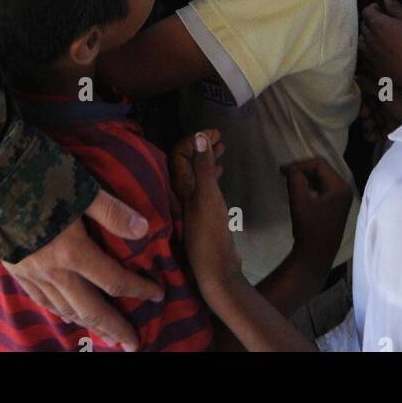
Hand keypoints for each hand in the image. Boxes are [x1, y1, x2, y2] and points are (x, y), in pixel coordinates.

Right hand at [2, 191, 164, 351]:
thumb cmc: (36, 177)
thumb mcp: (81, 187)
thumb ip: (112, 211)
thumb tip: (144, 229)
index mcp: (73, 252)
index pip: (113, 280)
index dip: (138, 289)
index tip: (158, 295)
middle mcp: (53, 271)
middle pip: (90, 308)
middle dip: (114, 328)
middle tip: (133, 345)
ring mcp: (31, 274)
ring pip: (64, 309)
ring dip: (88, 324)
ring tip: (104, 334)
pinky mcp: (15, 269)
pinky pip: (41, 301)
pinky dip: (58, 312)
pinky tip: (64, 313)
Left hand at [172, 131, 242, 296]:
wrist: (216, 270)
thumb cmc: (209, 232)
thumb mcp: (208, 196)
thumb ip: (203, 167)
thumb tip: (199, 136)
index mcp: (178, 188)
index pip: (179, 154)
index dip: (194, 139)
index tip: (214, 132)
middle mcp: (181, 195)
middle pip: (186, 162)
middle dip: (201, 146)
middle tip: (219, 137)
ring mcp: (191, 205)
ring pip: (196, 174)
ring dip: (207, 159)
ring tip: (223, 148)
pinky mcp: (203, 215)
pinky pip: (204, 186)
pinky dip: (212, 175)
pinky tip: (221, 172)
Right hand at [282, 158, 351, 282]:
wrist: (315, 257)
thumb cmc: (309, 229)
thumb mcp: (300, 201)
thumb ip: (295, 179)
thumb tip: (291, 167)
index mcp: (340, 187)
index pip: (319, 164)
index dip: (300, 164)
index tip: (282, 170)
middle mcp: (344, 190)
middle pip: (322, 170)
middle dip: (303, 170)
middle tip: (285, 174)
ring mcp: (341, 199)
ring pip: (322, 178)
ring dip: (305, 177)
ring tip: (290, 181)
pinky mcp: (336, 206)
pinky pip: (322, 188)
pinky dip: (310, 186)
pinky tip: (299, 190)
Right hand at [357, 72, 401, 139]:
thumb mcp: (385, 91)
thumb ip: (369, 84)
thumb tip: (355, 77)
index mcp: (384, 92)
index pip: (367, 96)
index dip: (361, 103)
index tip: (363, 109)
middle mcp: (385, 103)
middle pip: (369, 110)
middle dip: (364, 116)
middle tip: (367, 119)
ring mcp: (389, 116)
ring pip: (373, 122)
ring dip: (367, 126)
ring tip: (369, 129)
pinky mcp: (393, 129)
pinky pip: (379, 132)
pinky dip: (374, 135)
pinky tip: (371, 136)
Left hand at [359, 0, 401, 95]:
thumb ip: (395, 7)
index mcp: (378, 24)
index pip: (367, 12)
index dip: (372, 8)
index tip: (379, 8)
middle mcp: (370, 39)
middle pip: (363, 26)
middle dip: (370, 22)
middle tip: (380, 23)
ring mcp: (370, 56)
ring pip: (361, 43)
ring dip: (367, 38)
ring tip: (377, 38)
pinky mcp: (373, 69)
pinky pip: (364, 59)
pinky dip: (367, 54)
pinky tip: (376, 55)